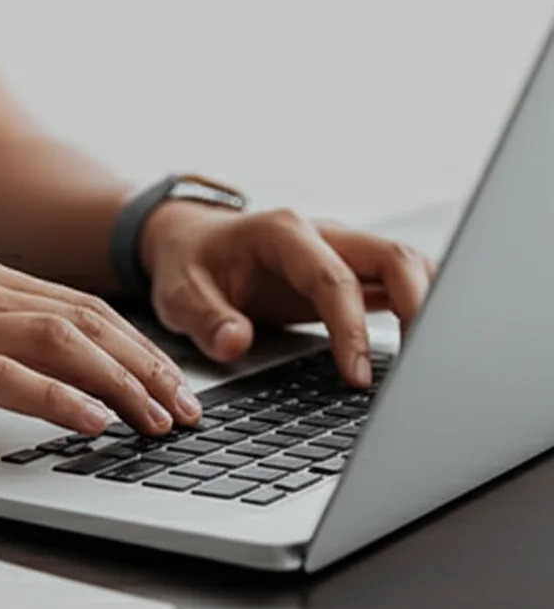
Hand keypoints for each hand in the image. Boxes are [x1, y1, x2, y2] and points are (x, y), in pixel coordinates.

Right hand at [0, 258, 202, 437]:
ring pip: (59, 340)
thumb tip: (49, 376)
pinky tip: (91, 422)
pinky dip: (57, 397)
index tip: (170, 382)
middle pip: (84, 319)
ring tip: (156, 420)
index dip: (135, 344)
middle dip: (145, 365)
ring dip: (118, 382)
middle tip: (184, 408)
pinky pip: (5, 374)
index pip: (79, 307)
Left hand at [139, 203, 437, 387]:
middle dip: (419, 306)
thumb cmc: (189, 264)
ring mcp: (339, 250)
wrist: (191, 243)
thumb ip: (206, 318)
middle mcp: (320, 234)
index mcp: (280, 233)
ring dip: (428, 306)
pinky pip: (397, 282)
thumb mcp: (179, 293)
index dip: (350, 328)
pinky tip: (421, 348)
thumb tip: (236, 342)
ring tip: (430, 362)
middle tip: (422, 365)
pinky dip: (418, 310)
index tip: (357, 375)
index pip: (332, 277)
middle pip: (393, 256)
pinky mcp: (348, 271)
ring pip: (406, 265)